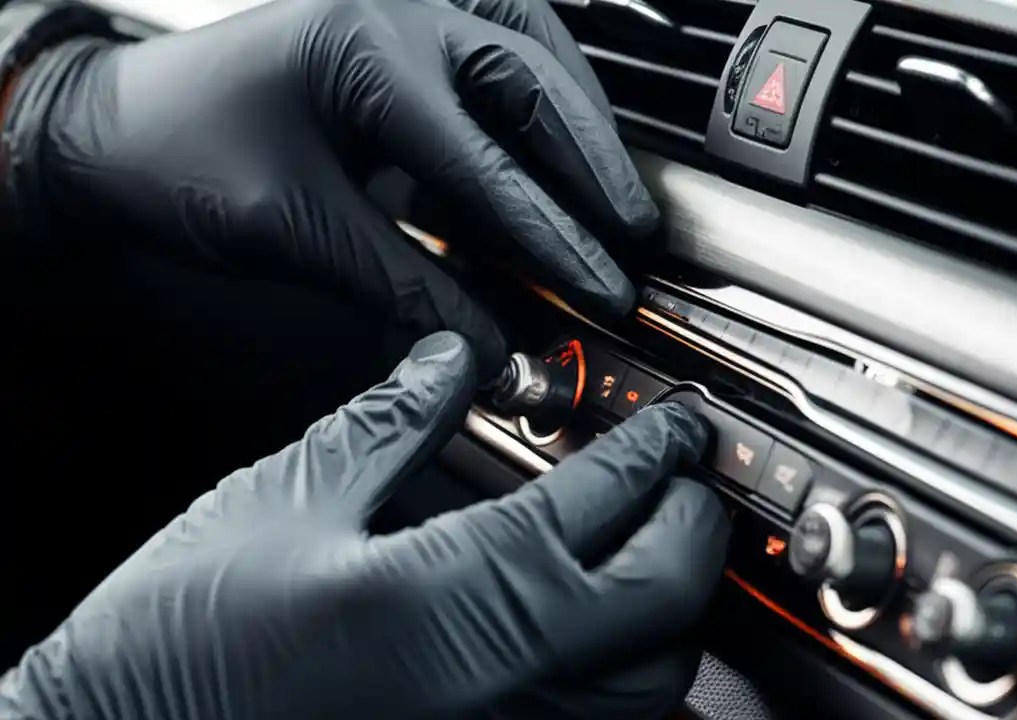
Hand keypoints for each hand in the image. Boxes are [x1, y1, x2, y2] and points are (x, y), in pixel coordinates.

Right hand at [0, 332, 727, 718]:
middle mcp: (497, 688)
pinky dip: (626, 667)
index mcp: (447, 602)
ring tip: (652, 540)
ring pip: (651, 682)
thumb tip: (449, 364)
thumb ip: (388, 426)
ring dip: (671, 603)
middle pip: (664, 604)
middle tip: (684, 474)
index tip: (674, 423)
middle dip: (693, 527)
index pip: (598, 512)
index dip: (652, 454)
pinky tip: (594, 622)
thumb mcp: (283, 504)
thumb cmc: (178, 645)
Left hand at [3, 0, 654, 374]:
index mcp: (366, 54)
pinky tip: (566, 136)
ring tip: (620, 189)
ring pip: (534, 47)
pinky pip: (505, 41)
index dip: (552, 238)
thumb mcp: (297, 228)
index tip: (595, 290)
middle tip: (636, 235)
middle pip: (536, 82)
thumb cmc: (179, 155)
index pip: (489, 164)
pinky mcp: (403, 22)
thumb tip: (489, 341)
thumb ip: (406, 286)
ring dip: (584, 121)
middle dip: (595, 167)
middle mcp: (399, 11)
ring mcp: (404, 6)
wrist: (116, 123)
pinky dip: (548, 92)